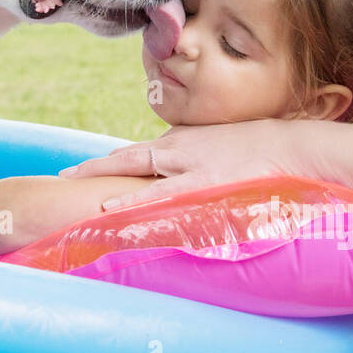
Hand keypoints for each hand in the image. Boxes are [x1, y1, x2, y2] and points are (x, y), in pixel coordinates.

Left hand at [59, 119, 308, 211]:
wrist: (290, 145)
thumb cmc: (259, 150)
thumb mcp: (221, 150)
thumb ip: (199, 162)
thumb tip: (188, 179)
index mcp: (182, 141)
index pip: (138, 151)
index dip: (111, 161)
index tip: (85, 170)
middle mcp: (178, 147)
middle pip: (126, 156)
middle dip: (94, 166)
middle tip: (63, 175)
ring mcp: (188, 164)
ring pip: (135, 170)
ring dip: (103, 180)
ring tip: (71, 185)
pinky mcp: (202, 182)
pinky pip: (159, 195)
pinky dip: (133, 204)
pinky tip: (110, 212)